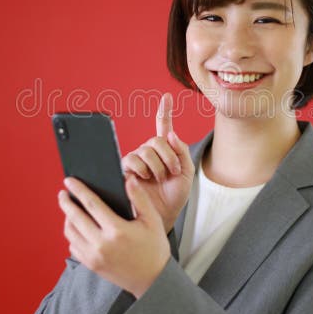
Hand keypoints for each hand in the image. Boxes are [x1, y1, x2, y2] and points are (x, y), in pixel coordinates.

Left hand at [58, 175, 169, 297]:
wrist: (152, 280)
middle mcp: (102, 244)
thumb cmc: (154, 248)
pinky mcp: (91, 265)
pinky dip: (72, 235)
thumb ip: (139, 197)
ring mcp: (94, 256)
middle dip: (66, 203)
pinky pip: (74, 247)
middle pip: (75, 217)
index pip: (91, 204)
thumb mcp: (152, 220)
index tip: (69, 181)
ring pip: (71, 233)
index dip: (79, 190)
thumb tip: (127, 179)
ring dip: (67, 219)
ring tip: (69, 210)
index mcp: (117, 230)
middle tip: (62, 193)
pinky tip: (77, 228)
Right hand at [121, 93, 194, 232]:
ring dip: (157, 166)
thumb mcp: (187, 173)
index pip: (163, 126)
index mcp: (165, 150)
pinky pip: (133, 160)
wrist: (163, 216)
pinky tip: (145, 179)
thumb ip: (181, 151)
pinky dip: (143, 169)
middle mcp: (148, 152)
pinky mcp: (125, 170)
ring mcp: (136, 160)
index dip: (164, 111)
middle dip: (168, 157)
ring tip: (159, 180)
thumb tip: (171, 134)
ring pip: (145, 150)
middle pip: (156, 141)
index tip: (167, 97)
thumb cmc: (174, 196)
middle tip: (171, 172)